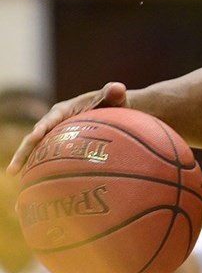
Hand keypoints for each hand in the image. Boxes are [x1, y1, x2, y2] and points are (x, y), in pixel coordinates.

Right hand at [6, 82, 129, 174]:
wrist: (114, 110)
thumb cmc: (115, 103)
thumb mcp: (115, 98)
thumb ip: (114, 94)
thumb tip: (117, 88)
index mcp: (63, 110)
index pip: (49, 119)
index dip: (42, 128)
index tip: (35, 137)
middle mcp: (54, 122)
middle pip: (35, 137)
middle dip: (23, 152)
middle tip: (13, 169)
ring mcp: (55, 135)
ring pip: (38, 149)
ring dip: (26, 162)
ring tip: (15, 177)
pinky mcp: (60, 145)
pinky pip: (48, 156)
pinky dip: (41, 168)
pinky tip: (36, 184)